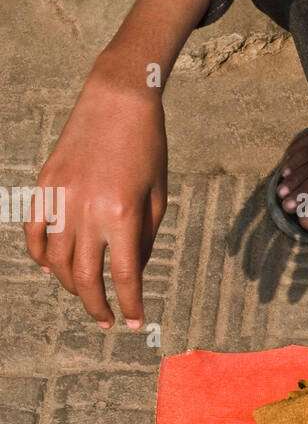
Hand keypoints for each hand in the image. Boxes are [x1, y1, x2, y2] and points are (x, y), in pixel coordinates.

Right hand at [24, 64, 167, 327]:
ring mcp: (61, 198)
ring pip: (57, 261)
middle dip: (97, 306)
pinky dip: (41, 256)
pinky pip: (36, 233)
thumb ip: (143, 238)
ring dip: (70, 285)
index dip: (129, 305)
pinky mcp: (45, 186)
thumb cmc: (147, 148)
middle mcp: (88, 210)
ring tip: (85, 294)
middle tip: (106, 321)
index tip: (133, 322)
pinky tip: (51, 269)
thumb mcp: (157, 196)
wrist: (117, 101)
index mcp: (123, 215)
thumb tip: (130, 273)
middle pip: (86, 277)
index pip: (125, 276)